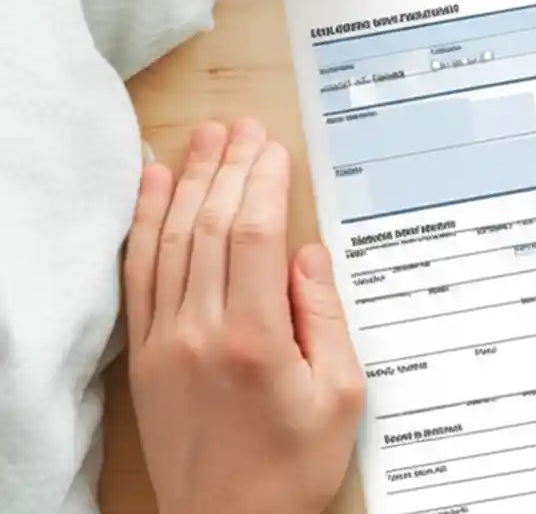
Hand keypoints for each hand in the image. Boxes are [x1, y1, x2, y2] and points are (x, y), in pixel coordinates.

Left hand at [124, 120, 364, 513]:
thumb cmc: (295, 465)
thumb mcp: (341, 394)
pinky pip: (138, 275)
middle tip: (241, 127)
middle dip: (226, 168)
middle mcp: (200, 331)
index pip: (254, 235)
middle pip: (209, 226)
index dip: (263, 183)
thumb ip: (324, 316)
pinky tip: (152, 187)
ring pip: (169, 241)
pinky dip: (143, 224)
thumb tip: (307, 254)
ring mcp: (164, 342)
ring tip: (202, 138)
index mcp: (255, 339)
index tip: (274, 148)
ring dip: (186, 183)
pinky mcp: (143, 356)